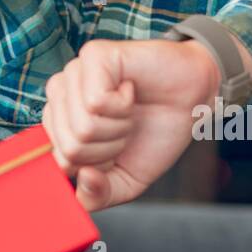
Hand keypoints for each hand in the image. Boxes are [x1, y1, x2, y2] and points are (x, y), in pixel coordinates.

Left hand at [42, 37, 228, 211]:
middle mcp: (60, 95)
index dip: (96, 166)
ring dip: (118, 127)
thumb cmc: (155, 134)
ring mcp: (73, 72)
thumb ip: (97, 196)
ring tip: (129, 109)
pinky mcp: (93, 55)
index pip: (58, 163)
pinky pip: (96, 101)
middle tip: (127, 127)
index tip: (116, 150)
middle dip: (109, 148)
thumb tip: (83, 178)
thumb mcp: (125, 181)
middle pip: (69, 147)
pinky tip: (130, 91)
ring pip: (82, 126)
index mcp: (59, 122)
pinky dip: (123, 106)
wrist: (193, 100)